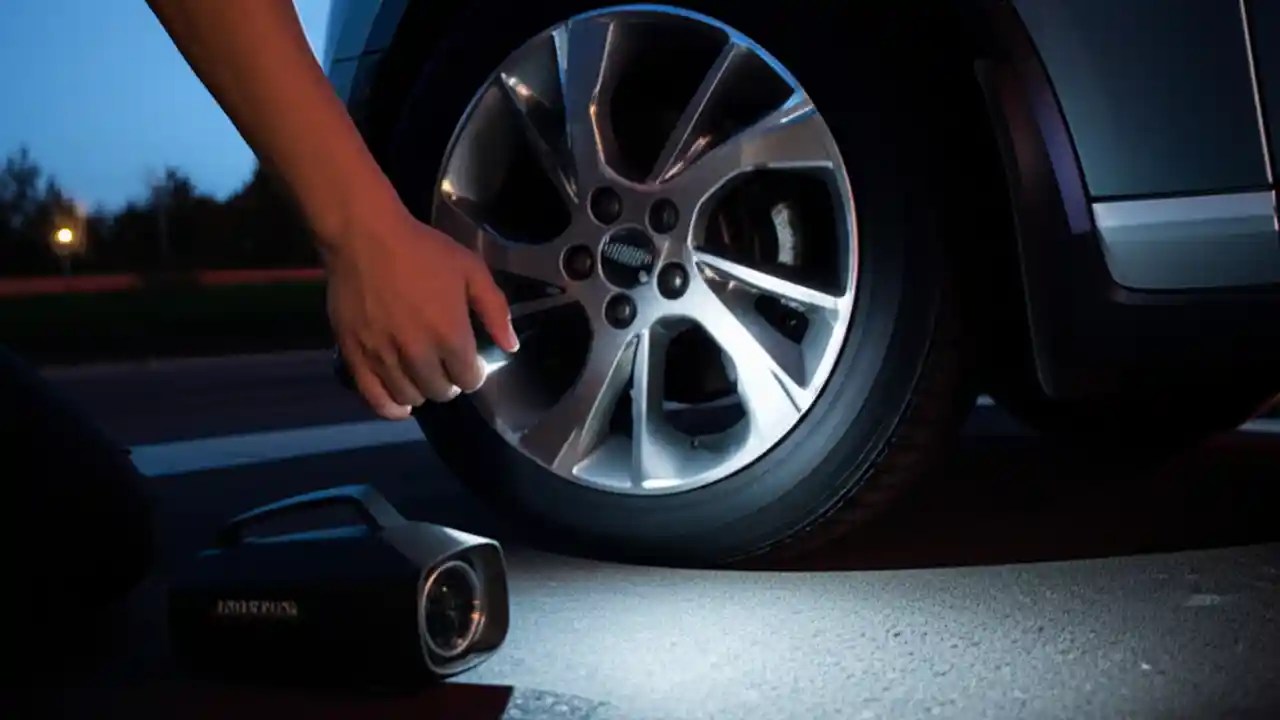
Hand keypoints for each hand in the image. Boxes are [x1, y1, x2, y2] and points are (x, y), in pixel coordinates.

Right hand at [323, 207, 517, 419]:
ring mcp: (383, 357)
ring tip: (423, 376)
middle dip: (449, 382)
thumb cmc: (422, 250)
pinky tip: (400, 405)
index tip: (469, 363)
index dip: (473, 373)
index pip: (469, 379)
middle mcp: (418, 354)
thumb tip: (511, 346)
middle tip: (445, 365)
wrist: (364, 237)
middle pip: (442, 391)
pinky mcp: (355, 356)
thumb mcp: (471, 270)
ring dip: (422, 391)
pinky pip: (375, 398)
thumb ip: (495, 310)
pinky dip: (390, 408)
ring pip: (411, 397)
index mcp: (450, 335)